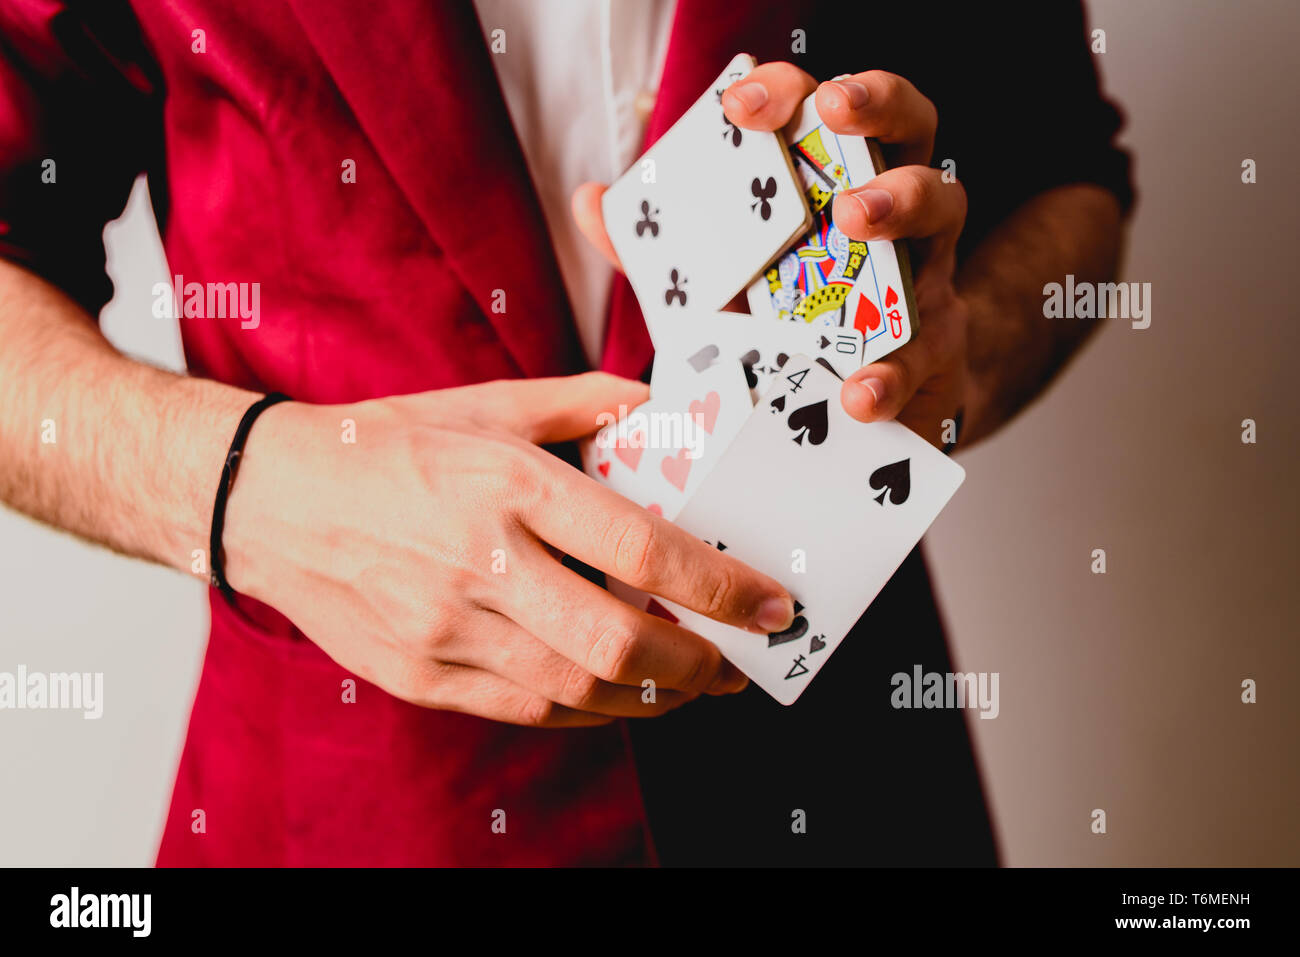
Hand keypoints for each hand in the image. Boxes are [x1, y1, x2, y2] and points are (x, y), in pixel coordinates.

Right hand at [220, 373, 795, 726]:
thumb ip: (581, 403)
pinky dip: (589, 711)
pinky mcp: (420, 675)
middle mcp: (479, 561)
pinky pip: (526, 710)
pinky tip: (616, 694)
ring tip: (690, 682)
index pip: (640, 548)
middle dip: (700, 664)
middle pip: (617, 640)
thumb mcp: (483, 404)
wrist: (267, 499)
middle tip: (738, 663)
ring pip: (577, 690)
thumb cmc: (384, 445)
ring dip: (653, 697)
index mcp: (505, 484)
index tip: (769, 605)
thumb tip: (659, 406)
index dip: (721, 586)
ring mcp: (444, 628)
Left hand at [572, 64, 968, 447]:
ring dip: (902, 200)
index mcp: (834, 187)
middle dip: (873, 106)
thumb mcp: (719, 288)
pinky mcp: (936, 348)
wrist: (856, 419)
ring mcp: (923, 272)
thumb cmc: (784, 332)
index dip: (791, 92)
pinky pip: (925, 349)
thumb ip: (662, 247)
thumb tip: (593, 199)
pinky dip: (892, 371)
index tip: (739, 103)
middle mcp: (888, 214)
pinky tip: (857, 391)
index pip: (826, 112)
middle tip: (832, 112)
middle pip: (908, 128)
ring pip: (945, 207)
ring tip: (854, 215)